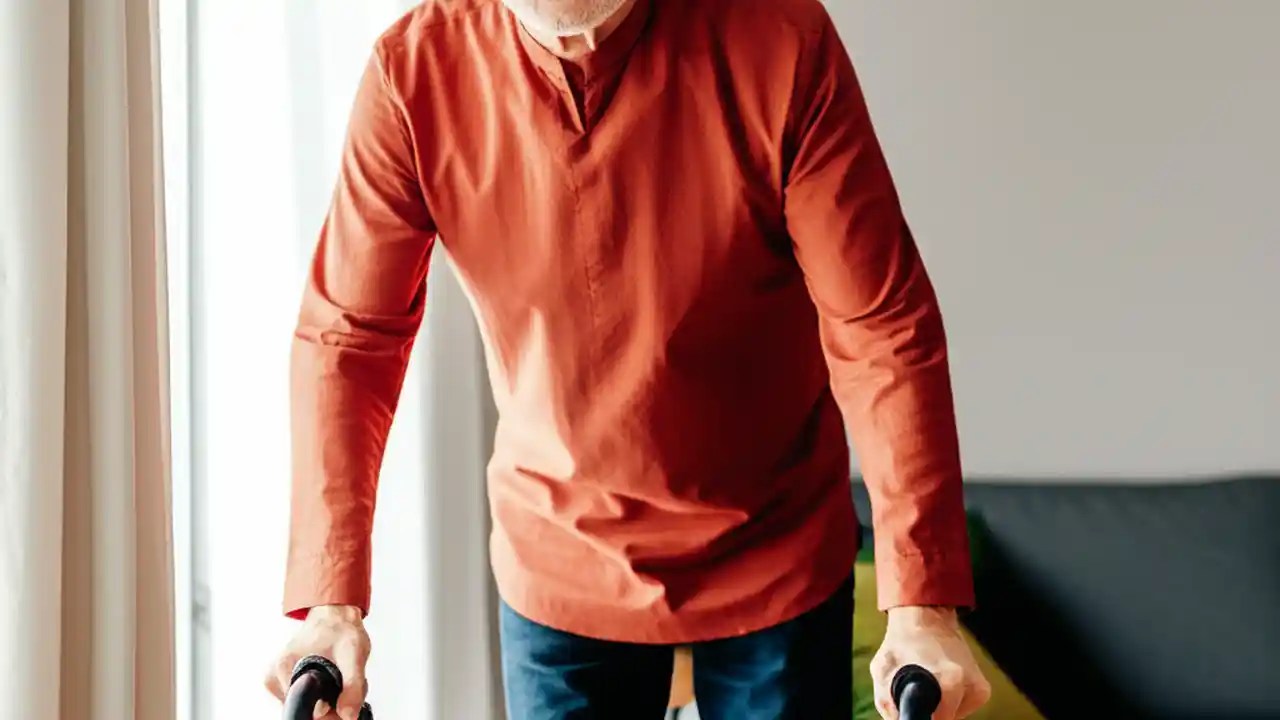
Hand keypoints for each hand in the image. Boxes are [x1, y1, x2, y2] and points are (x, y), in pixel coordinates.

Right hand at [265, 605, 370, 719]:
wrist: (334, 616)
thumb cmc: (339, 628)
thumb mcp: (354, 654)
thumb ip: (352, 687)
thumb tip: (348, 715)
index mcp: (285, 668)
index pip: (304, 710)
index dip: (328, 711)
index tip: (342, 701)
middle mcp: (276, 678)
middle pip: (309, 711)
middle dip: (333, 704)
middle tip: (345, 681)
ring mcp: (280, 683)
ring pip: (311, 709)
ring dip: (332, 700)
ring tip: (340, 676)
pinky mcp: (286, 686)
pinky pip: (310, 702)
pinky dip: (327, 696)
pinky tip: (334, 679)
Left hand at [870, 606, 990, 719]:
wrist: (927, 618)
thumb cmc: (902, 644)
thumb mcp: (883, 672)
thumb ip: (890, 706)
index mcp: (949, 683)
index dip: (920, 718)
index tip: (912, 709)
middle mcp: (970, 687)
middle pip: (943, 719)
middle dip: (928, 712)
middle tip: (914, 693)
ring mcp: (979, 690)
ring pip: (951, 717)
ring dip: (937, 708)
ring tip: (926, 683)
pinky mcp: (982, 691)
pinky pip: (959, 709)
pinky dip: (947, 703)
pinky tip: (939, 683)